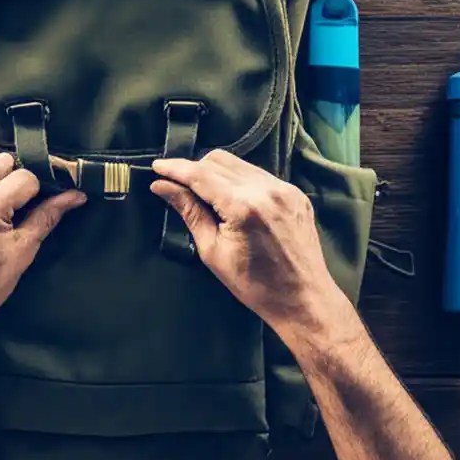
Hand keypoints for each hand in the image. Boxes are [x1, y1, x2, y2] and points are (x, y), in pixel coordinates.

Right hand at [151, 149, 337, 330]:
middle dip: (194, 169)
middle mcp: (266, 189)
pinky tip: (232, 199)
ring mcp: (285, 188)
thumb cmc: (254, 285)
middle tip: (178, 186)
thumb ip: (189, 212)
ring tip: (203, 193)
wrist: (303, 298)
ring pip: (239, 164)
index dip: (176, 168)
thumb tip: (162, 186)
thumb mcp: (213, 251)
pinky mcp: (295, 193)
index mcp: (244, 206)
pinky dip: (239, 180)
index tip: (156, 166)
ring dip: (216, 172)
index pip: (201, 174)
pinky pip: (258, 174)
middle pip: (219, 161)